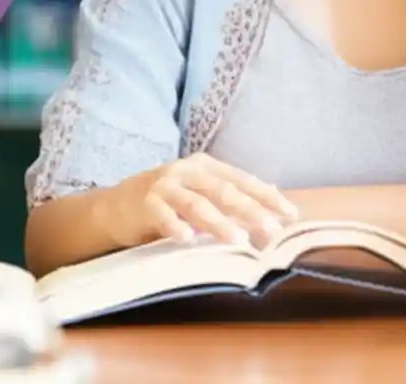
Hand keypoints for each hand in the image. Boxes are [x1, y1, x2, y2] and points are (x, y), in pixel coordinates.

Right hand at [111, 153, 298, 247]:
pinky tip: (187, 239)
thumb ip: (231, 194)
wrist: (115, 207)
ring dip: (218, 223)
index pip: (243, 180)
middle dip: (250, 210)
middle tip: (270, 229)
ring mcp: (164, 185)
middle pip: (224, 191)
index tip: (290, 215)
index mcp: (206, 166)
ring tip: (237, 240)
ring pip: (196, 204)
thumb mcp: (200, 193)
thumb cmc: (166, 202)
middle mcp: (187, 170)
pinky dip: (175, 226)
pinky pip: (162, 216)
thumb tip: (273, 193)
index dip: (267, 197)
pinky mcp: (144, 203)